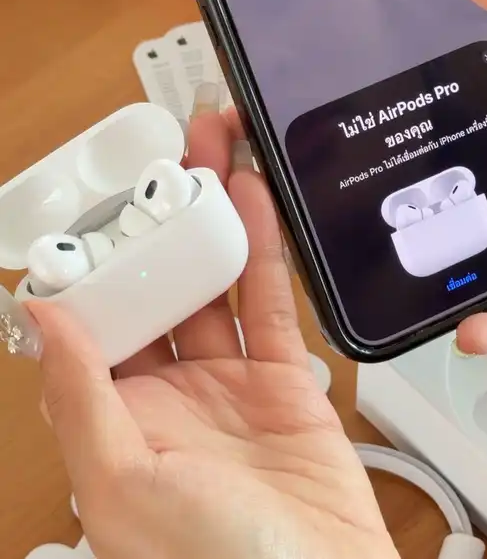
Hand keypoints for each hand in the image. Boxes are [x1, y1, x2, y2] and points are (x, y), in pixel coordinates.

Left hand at [29, 110, 397, 558]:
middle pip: (162, 288)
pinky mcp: (285, 379)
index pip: (98, 319)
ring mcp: (230, 382)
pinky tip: (254, 202)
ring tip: (213, 159)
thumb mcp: (124, 485)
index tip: (105, 204)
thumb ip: (83, 396)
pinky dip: (265, 248)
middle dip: (164, 224)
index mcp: (118, 419)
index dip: (101, 259)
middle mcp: (171, 394)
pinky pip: (272, 301)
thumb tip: (42, 315)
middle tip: (170, 162)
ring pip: (217, 283)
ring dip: (214, 221)